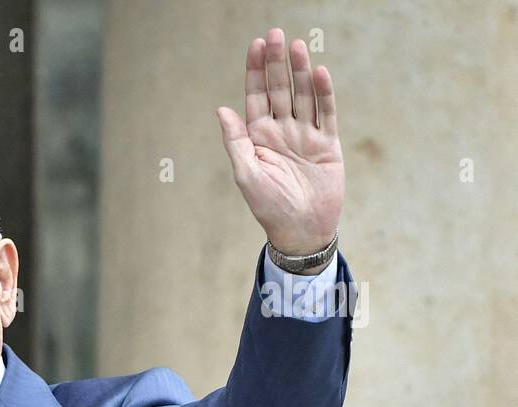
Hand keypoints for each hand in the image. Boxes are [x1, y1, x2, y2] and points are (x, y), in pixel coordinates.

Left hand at [216, 28, 343, 256]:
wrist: (300, 230)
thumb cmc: (268, 206)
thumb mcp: (246, 174)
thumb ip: (236, 141)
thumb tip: (221, 109)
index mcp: (258, 137)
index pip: (256, 96)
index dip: (255, 71)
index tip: (255, 45)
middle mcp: (281, 131)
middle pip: (279, 89)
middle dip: (276, 63)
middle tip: (275, 34)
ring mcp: (305, 135)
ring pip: (303, 96)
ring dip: (300, 71)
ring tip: (297, 46)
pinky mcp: (327, 144)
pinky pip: (326, 113)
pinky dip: (323, 94)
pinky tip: (318, 73)